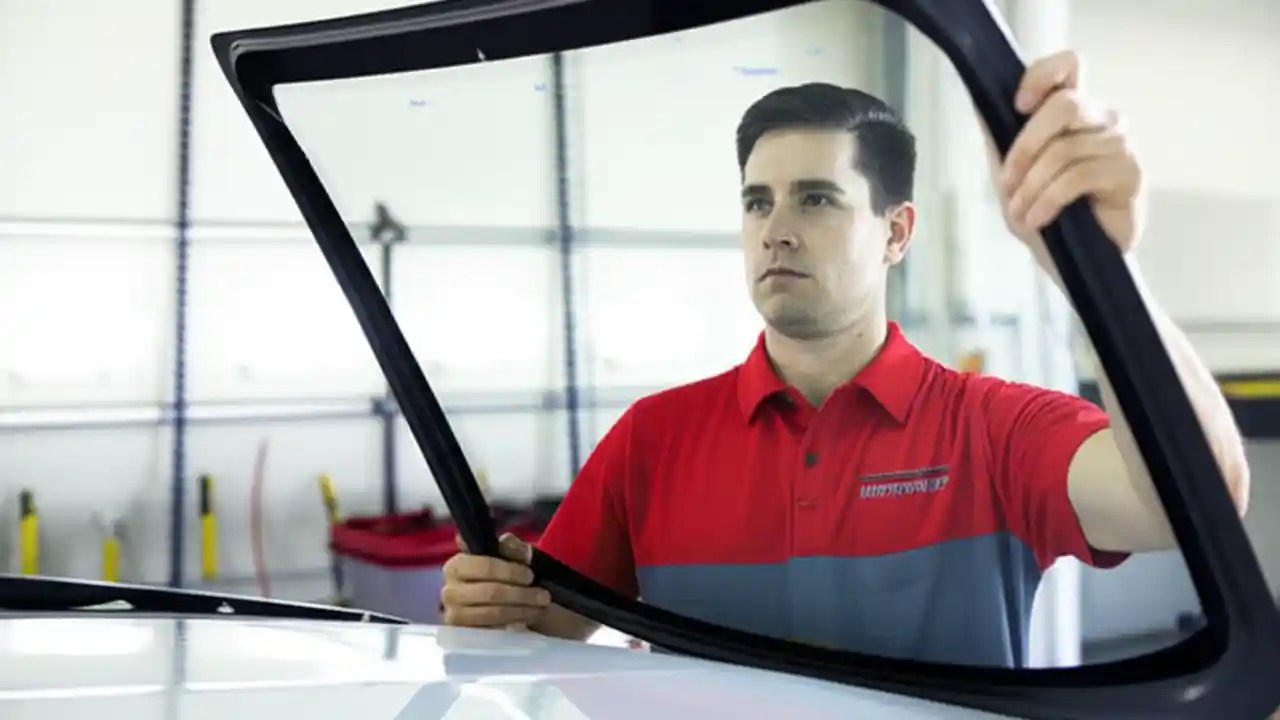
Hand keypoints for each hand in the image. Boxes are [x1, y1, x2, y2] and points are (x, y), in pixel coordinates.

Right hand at [440, 532, 550, 629]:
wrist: (508, 605)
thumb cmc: (508, 576)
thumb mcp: (514, 556)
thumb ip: (512, 546)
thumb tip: (507, 543)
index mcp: (457, 565)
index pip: (484, 567)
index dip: (510, 571)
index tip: (530, 576)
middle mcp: (449, 590)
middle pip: (490, 592)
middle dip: (521, 594)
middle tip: (543, 596)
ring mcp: (454, 615)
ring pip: (492, 613)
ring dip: (521, 611)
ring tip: (540, 608)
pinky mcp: (464, 636)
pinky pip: (492, 632)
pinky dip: (512, 626)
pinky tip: (526, 621)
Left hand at [995, 50, 1145, 264]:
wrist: (1072, 265)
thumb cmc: (1045, 216)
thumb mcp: (1009, 176)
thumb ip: (999, 138)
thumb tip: (979, 100)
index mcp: (1076, 111)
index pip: (1071, 65)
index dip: (1042, 75)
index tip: (1017, 106)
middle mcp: (1104, 120)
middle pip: (1064, 105)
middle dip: (1025, 147)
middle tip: (1007, 183)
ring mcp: (1121, 145)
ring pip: (1065, 149)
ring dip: (1031, 187)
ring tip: (1020, 213)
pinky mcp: (1131, 174)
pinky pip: (1078, 176)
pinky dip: (1047, 201)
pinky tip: (1036, 220)